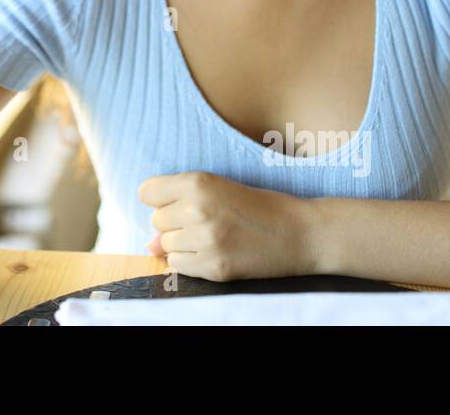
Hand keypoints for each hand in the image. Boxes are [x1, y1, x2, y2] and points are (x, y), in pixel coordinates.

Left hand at [138, 171, 319, 280]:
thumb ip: (179, 208)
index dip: (160, 199)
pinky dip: (190, 263)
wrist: (301, 233)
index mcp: (198, 182)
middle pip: (156, 221)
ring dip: (183, 244)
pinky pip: (178, 267)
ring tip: (213, 237)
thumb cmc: (260, 206)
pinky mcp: (214, 267)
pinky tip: (214, 253)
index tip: (176, 202)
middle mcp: (197, 209)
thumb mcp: (220, 192)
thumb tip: (148, 245)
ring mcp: (205, 240)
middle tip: (207, 221)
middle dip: (174, 223)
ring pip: (165, 245)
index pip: (148, 193)